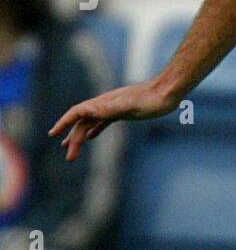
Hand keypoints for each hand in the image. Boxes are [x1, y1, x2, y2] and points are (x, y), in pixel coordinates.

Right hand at [49, 80, 179, 161]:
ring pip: (91, 123)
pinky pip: (103, 122)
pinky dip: (95, 130)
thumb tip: (89, 110)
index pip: (77, 112)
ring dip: (81, 137)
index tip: (53, 134)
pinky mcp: (123, 112)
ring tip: (72, 151)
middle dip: (73, 139)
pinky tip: (91, 137)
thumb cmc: (152, 98)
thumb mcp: (131, 105)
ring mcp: (114, 108)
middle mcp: (105, 104)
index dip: (64, 123)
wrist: (168, 91)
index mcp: (104, 102)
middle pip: (83, 123)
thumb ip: (110, 108)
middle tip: (69, 158)